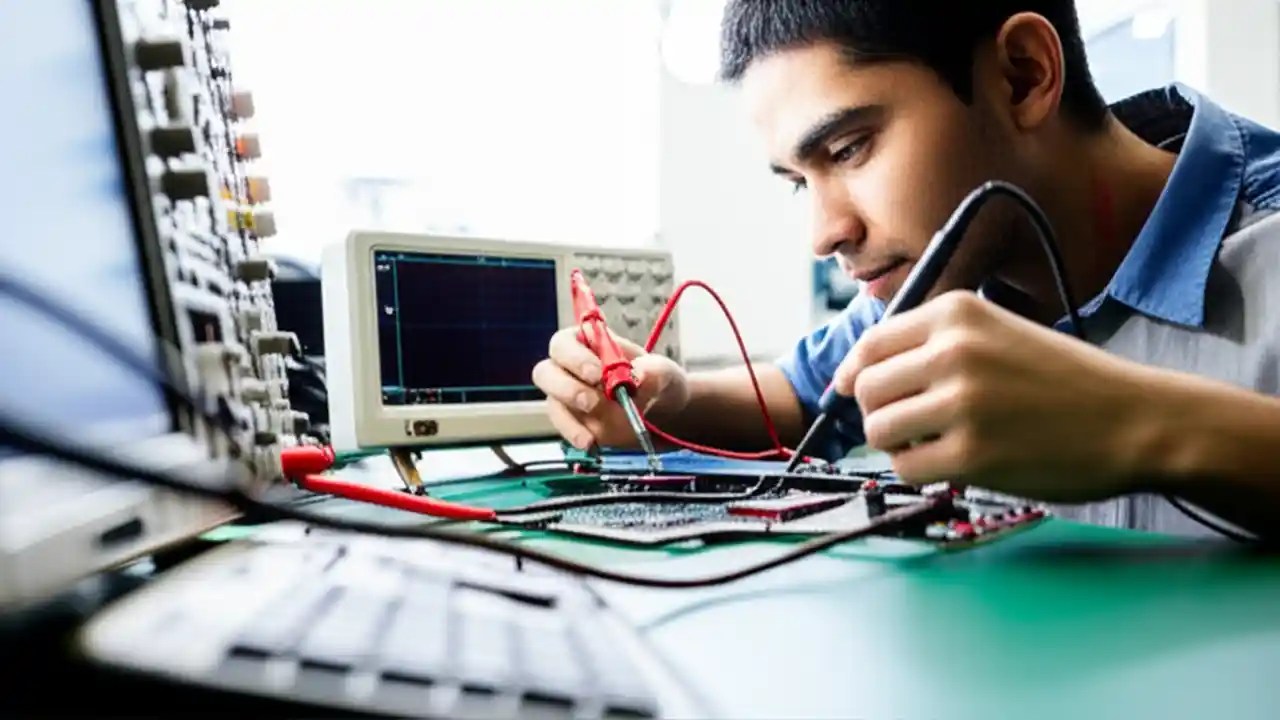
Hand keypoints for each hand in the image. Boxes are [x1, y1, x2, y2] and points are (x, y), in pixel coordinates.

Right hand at [532, 327, 688, 450]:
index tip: (596, 373)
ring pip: (552, 403)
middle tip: (591, 403)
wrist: (661, 410)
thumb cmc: (656, 379)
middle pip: (546, 372)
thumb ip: (655, 370)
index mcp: (586, 342)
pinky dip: (574, 435)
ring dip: (567, 418)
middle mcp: (569, 366)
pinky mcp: (571, 420)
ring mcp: (566, 395)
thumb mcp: (664, 371)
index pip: (564, 343)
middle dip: (566, 388)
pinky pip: (564, 427)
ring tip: (591, 434)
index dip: (574, 357)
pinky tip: (590, 443)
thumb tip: (639, 375)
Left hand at [833, 290, 1150, 501]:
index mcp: (957, 314)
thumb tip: (852, 377)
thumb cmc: (1065, 380)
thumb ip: (932, 345)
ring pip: (878, 430)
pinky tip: (951, 463)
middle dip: (878, 411)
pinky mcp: (971, 455)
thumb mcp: (998, 333)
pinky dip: (919, 470)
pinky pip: (905, 468)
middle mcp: (953, 351)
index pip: (869, 344)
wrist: (1135, 419)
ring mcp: (961, 404)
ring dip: (898, 443)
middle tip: (910, 424)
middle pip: (866, 389)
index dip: (854, 374)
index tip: (853, 392)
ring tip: (935, 442)